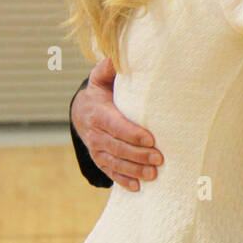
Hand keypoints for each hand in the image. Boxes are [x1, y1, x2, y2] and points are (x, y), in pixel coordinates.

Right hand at [71, 58, 161, 190]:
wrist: (82, 111)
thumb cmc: (102, 91)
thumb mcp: (102, 77)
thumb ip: (110, 67)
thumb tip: (117, 54)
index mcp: (98, 111)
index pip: (115, 125)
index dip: (131, 133)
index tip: (151, 138)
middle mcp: (95, 133)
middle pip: (117, 147)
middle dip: (138, 154)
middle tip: (160, 159)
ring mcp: (97, 148)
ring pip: (115, 162)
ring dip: (134, 170)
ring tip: (154, 175)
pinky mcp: (100, 159)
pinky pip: (110, 172)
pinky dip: (123, 181)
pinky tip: (138, 188)